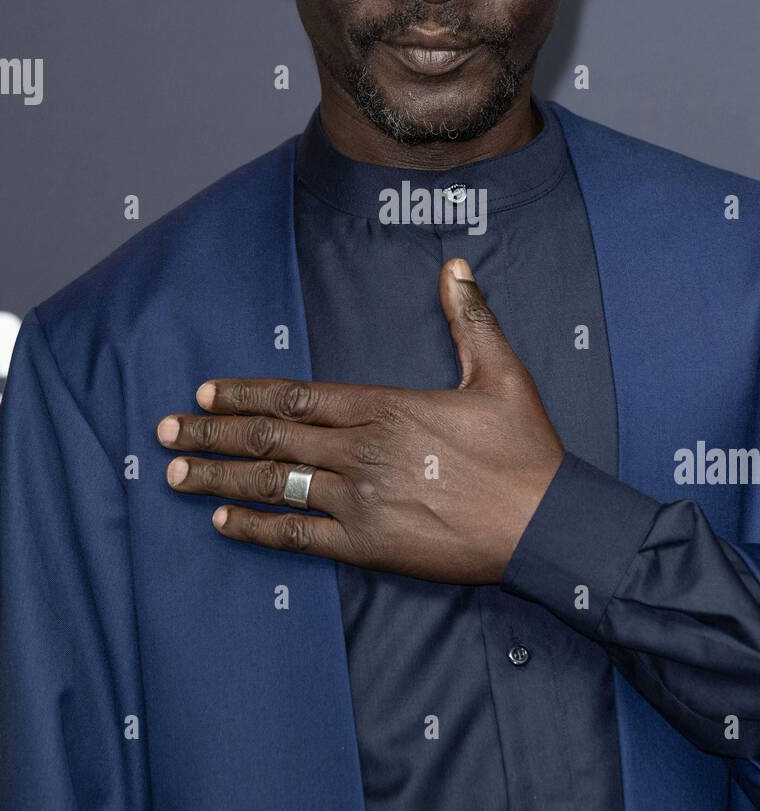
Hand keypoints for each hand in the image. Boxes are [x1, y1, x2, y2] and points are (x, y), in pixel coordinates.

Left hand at [156, 258, 565, 583]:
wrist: (546, 523)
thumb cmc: (524, 448)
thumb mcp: (502, 371)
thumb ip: (470, 318)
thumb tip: (456, 265)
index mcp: (384, 406)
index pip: (296, 394)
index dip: (245, 392)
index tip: (204, 390)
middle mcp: (361, 449)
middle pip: (270, 436)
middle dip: (211, 430)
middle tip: (163, 429)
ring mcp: (360, 499)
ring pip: (272, 483)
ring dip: (217, 476)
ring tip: (173, 471)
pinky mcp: (368, 545)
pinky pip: (298, 534)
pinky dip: (256, 527)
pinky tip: (222, 521)